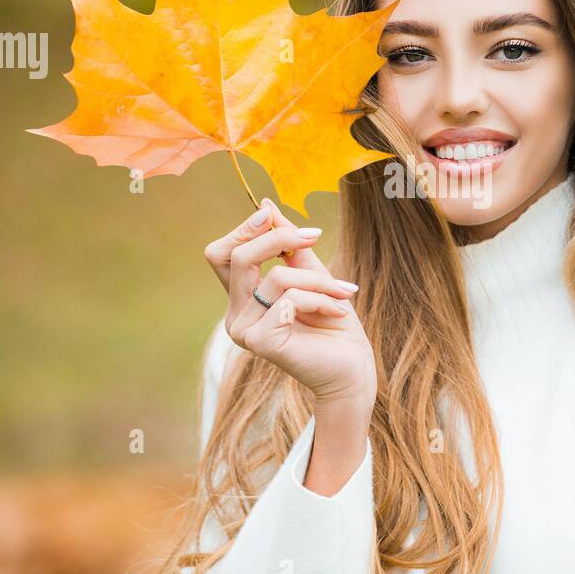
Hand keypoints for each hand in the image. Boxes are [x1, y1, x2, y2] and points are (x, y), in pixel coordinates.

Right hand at [203, 199, 376, 418]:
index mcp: (242, 298)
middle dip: (278, 239)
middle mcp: (236, 314)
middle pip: (238, 256)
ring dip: (318, 279)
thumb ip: (288, 244)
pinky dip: (320, 299)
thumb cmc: (333, 322)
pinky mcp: (260, 342)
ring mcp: (244, 330)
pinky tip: (338, 311)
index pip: (222, 253)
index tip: (274, 215)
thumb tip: (266, 205)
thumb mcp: (311, 272)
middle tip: (314, 237)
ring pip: (275, 277)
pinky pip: (289, 300)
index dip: (244, 229)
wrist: (353, 368)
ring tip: (343, 293)